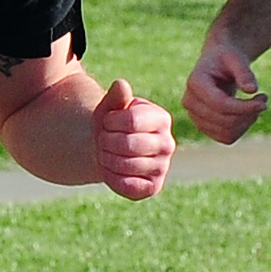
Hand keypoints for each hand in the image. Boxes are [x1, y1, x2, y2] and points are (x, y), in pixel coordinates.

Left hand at [92, 78, 173, 199]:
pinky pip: (128, 185)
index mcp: (161, 118)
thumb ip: (116, 96)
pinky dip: (112, 177)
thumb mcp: (110, 107)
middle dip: (105, 142)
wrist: (107, 150)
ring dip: (106, 159)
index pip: (130, 121)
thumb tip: (121, 84)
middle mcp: (168, 143)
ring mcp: (163, 167)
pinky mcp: (154, 187)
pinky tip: (111, 169)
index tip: (106, 122)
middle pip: (128, 144)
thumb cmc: (110, 125)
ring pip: (126, 165)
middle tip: (102, 140)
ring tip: (106, 153)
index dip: (109, 122)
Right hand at [183, 33, 268, 143]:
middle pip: (224, 121)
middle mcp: (190, 102)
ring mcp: (195, 117)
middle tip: (263, 99)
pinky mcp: (204, 127)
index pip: (220, 104)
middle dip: (249, 113)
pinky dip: (242, 128)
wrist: (217, 64)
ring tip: (256, 104)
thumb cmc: (227, 58)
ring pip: (226, 133)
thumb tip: (252, 89)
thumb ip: (244, 72)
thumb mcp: (237, 59)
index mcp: (195, 82)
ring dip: (247, 122)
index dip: (245, 106)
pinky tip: (247, 113)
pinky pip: (226, 138)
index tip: (264, 99)